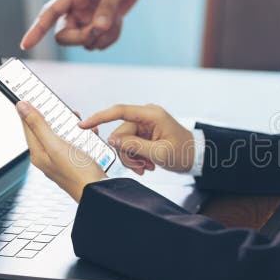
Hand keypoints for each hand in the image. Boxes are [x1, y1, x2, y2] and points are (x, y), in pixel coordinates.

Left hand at [16, 101, 106, 201]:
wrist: (98, 192)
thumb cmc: (77, 174)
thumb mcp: (55, 145)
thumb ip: (38, 125)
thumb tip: (21, 107)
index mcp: (38, 153)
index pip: (28, 125)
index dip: (30, 109)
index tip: (32, 95)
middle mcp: (47, 156)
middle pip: (46, 128)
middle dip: (55, 116)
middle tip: (63, 108)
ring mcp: (61, 159)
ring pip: (62, 134)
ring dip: (71, 126)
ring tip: (79, 122)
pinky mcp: (74, 160)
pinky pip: (75, 142)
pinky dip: (82, 136)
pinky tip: (89, 135)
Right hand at [20, 0, 166, 50]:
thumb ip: (108, 7)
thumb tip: (99, 28)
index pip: (49, 13)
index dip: (36, 30)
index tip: (25, 45)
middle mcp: (74, 8)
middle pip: (65, 36)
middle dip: (83, 37)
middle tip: (103, 27)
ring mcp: (84, 19)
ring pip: (84, 42)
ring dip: (102, 37)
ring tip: (116, 19)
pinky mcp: (95, 27)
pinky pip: (98, 43)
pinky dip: (110, 38)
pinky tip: (118, 23)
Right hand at [79, 104, 194, 174]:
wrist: (196, 157)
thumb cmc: (184, 153)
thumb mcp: (159, 154)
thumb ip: (134, 146)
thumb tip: (112, 140)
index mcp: (151, 115)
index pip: (119, 111)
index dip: (99, 117)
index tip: (83, 125)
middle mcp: (146, 116)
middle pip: (121, 133)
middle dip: (127, 153)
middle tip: (141, 168)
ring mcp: (145, 124)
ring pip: (124, 142)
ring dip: (132, 158)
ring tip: (146, 167)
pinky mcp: (145, 133)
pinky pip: (131, 144)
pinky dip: (136, 157)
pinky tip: (147, 165)